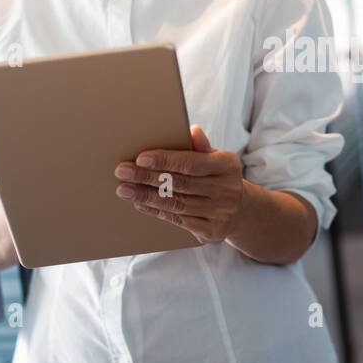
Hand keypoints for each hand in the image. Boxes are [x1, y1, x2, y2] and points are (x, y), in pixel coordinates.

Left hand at [114, 124, 245, 244]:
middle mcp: (228, 190)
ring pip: (177, 204)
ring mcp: (221, 213)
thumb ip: (200, 147)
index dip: (165, 161)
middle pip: (180, 184)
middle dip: (147, 177)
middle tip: (122, 172)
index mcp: (228, 165)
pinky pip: (178, 220)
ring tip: (124, 189)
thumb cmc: (217, 177)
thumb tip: (192, 130)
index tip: (139, 158)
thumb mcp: (215, 158)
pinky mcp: (212, 232)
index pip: (191, 163)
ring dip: (146, 196)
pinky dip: (156, 211)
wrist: (240, 210)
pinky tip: (140, 203)